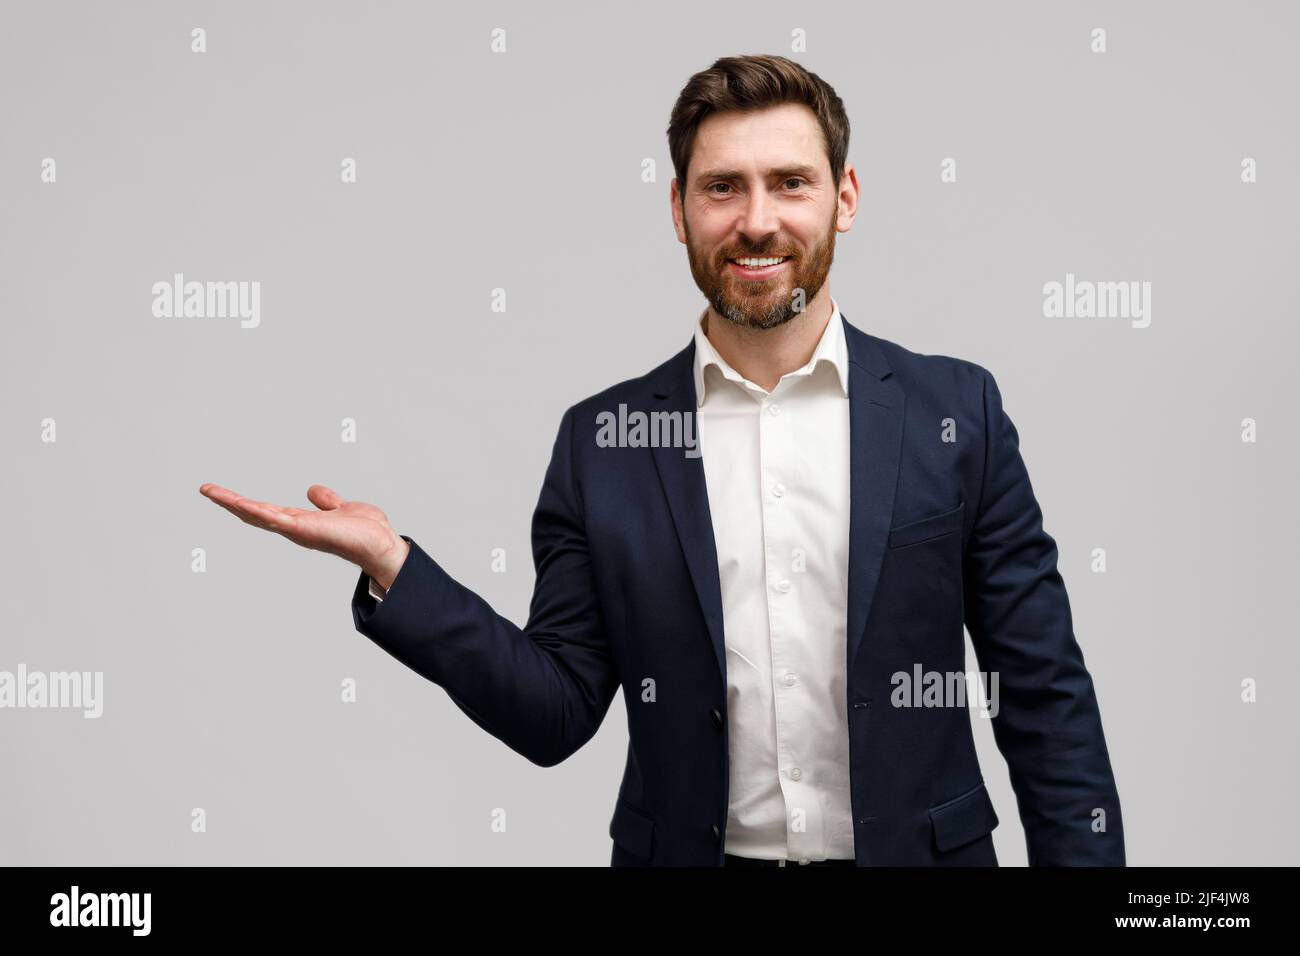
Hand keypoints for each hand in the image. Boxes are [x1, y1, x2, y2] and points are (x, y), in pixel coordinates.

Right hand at [198, 483, 410, 588]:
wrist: (381, 543)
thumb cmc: (365, 531)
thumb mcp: (340, 508)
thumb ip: (326, 501)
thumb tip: (312, 491)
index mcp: (300, 521)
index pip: (265, 510)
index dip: (243, 502)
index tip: (222, 493)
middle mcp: (294, 528)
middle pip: (253, 513)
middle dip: (228, 502)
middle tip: (205, 489)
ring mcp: (297, 530)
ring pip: (257, 515)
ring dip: (232, 503)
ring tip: (210, 491)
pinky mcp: (304, 530)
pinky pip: (275, 518)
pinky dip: (257, 511)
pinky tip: (240, 503)